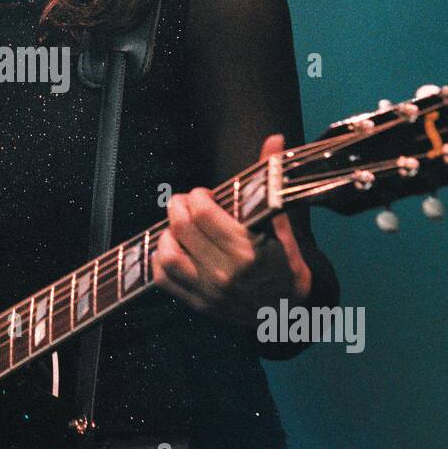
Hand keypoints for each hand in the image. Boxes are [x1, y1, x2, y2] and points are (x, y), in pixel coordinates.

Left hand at [151, 133, 312, 327]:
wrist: (289, 309)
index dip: (197, 196)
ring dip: (167, 235)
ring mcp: (210, 291)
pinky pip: (164, 280)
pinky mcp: (199, 304)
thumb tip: (275, 138)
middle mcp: (226, 272)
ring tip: (177, 227)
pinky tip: (172, 247)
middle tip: (184, 203)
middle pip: (182, 228)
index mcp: (249, 250)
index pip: (203, 213)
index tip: (203, 195)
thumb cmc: (284, 261)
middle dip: (178, 207)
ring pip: (168, 255)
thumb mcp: (282, 222)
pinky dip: (160, 260)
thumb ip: (269, 181)